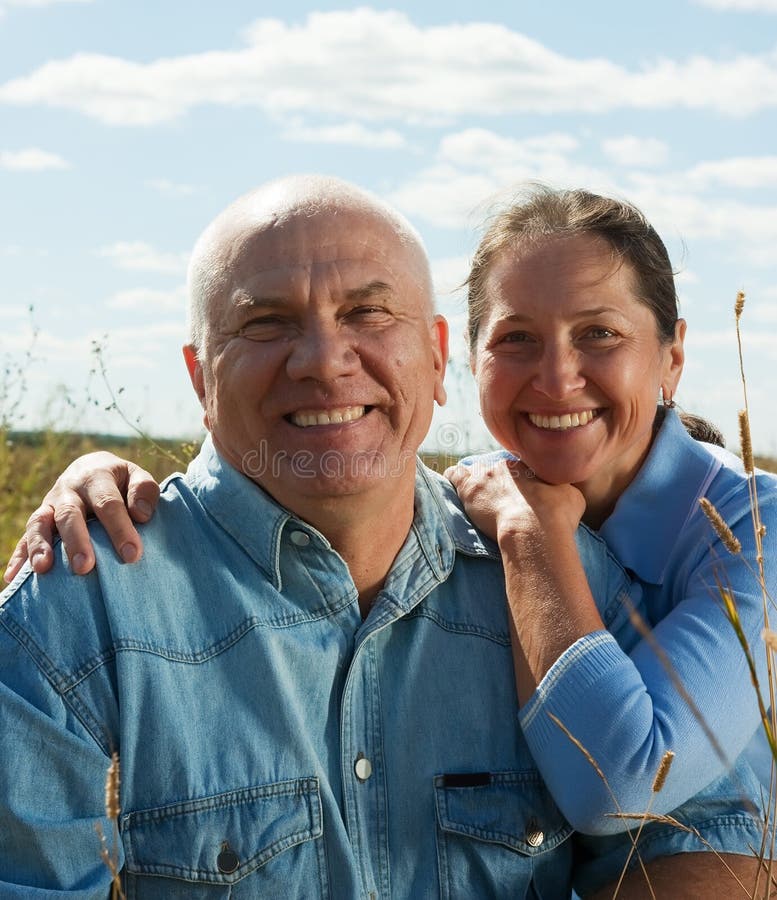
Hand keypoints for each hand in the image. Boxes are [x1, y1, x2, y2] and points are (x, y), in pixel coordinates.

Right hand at [3, 452, 159, 582]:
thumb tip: (141, 515)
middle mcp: (68, 490)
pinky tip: (14, 578)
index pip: (108, 503)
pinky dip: (19, 556)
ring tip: (44, 569)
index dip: (120, 529)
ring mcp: (50, 504)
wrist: (93, 469)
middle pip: (69, 514)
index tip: (132, 555)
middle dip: (77, 541)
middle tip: (85, 567)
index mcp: (96, 477)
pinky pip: (25, 537)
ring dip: (40, 546)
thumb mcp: (137, 476)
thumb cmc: (122, 482)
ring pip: (40, 523)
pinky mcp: (39, 519)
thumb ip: (144, 491)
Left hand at [445, 458, 585, 540]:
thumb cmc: (558, 515)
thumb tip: (566, 492)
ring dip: (477, 484)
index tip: (521, 498)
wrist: (534, 527)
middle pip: (496, 471)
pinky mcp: (469, 488)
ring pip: (475, 472)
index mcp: (529, 466)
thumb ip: (564, 489)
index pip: (518, 470)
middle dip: (498, 484)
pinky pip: (455, 474)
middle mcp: (505, 466)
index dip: (518, 484)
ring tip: (479, 499)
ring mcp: (485, 476)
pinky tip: (455, 484)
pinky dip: (454, 478)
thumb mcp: (572, 496)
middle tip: (503, 503)